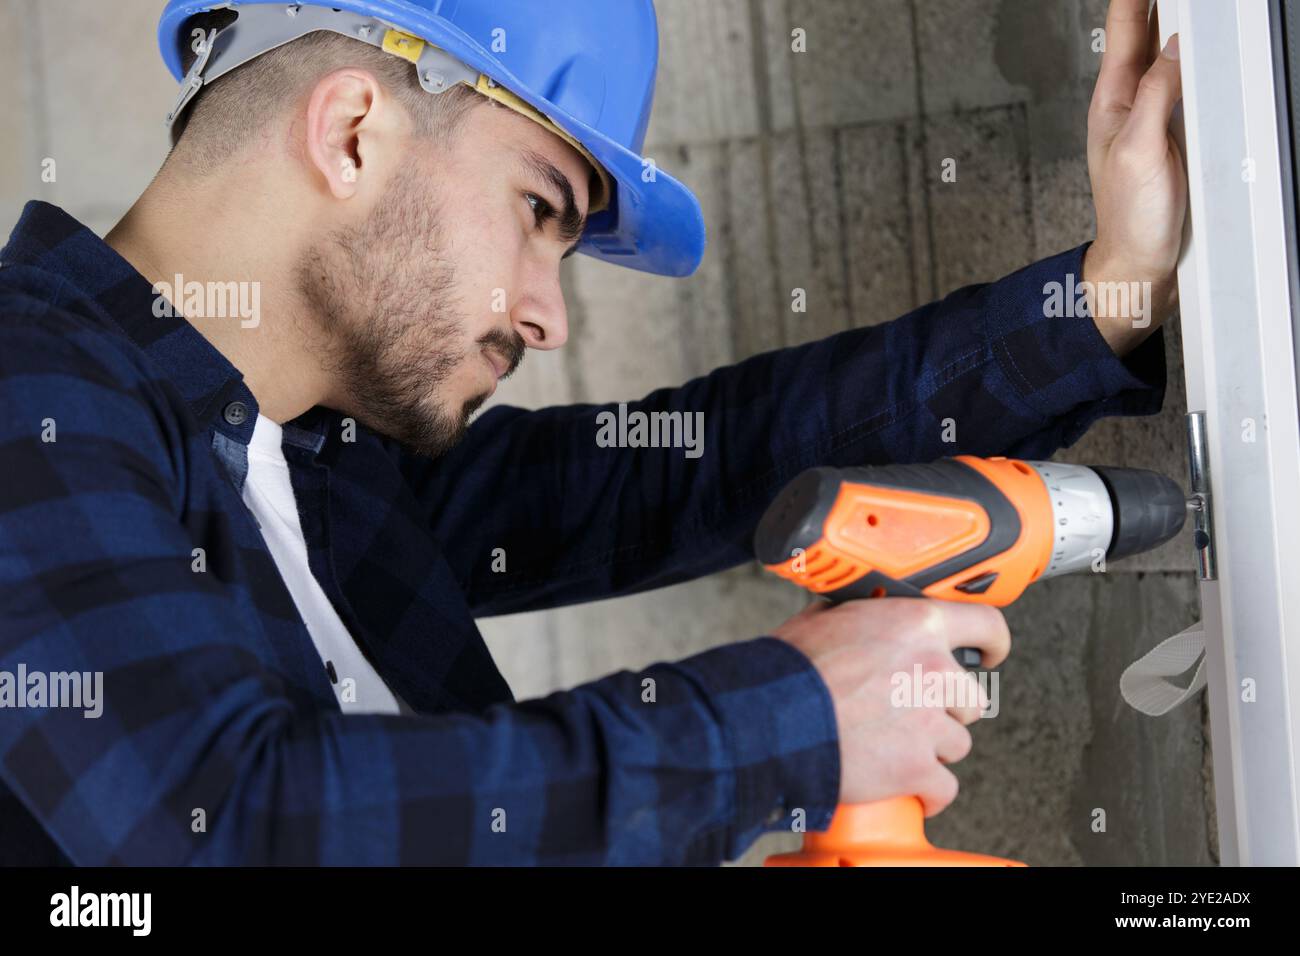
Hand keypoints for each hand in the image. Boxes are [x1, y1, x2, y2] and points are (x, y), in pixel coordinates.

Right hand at [773, 597, 1009, 815]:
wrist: (771, 717)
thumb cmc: (790, 668)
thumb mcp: (825, 618)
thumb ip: (857, 615)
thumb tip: (857, 609)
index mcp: (915, 625)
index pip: (985, 625)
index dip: (992, 643)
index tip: (990, 653)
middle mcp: (932, 671)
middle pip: (971, 699)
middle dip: (945, 709)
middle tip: (911, 713)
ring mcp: (928, 722)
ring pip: (957, 744)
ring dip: (932, 749)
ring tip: (896, 749)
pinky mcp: (916, 768)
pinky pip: (943, 788)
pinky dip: (928, 793)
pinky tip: (911, 790)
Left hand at [1084, 0, 1186, 354]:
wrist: (1142, 265)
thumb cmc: (1130, 219)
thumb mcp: (1139, 150)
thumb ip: (1155, 94)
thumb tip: (1175, 46)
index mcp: (1113, 99)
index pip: (1124, 26)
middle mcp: (1133, 101)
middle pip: (1149, 31)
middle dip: (1162, 2)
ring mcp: (1157, 116)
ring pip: (1172, 54)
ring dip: (1183, 26)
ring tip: (1196, 9)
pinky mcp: (1180, 134)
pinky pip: (1192, 84)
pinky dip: (1201, 61)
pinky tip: (1209, 50)